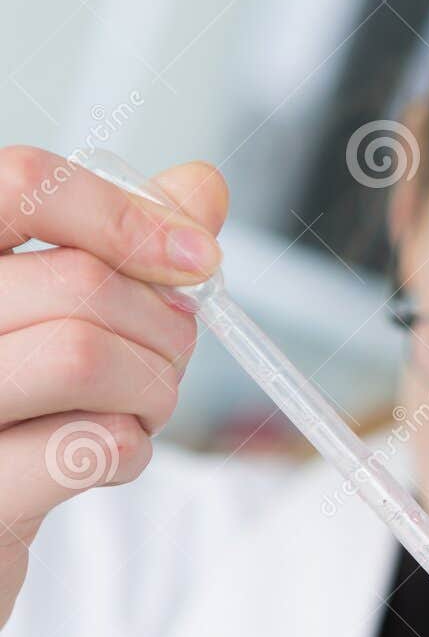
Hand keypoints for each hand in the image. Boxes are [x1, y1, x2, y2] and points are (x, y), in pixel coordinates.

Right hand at [0, 146, 225, 628]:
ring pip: (85, 356)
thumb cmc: (11, 407)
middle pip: (81, 281)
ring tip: (147, 403)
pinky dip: (134, 447)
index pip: (24, 183)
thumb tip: (202, 189)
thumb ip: (117, 246)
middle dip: (164, 324)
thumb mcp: (52, 312)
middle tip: (173, 354)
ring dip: (154, 384)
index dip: (126, 214)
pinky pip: (90, 446)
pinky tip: (116, 452)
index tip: (195, 255)